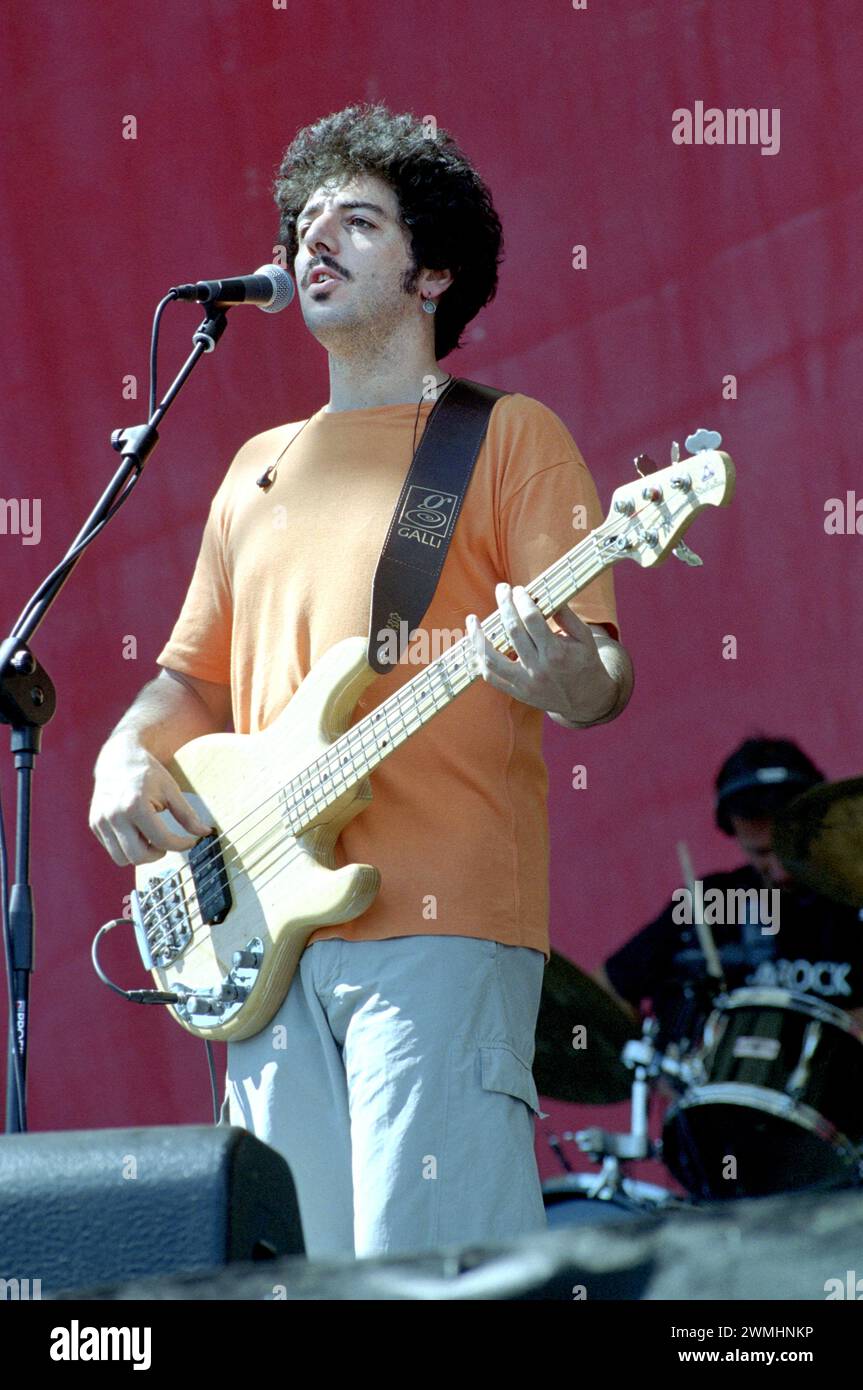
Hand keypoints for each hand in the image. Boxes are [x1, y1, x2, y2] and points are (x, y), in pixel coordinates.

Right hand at [89, 742, 211, 866]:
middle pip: (138, 857)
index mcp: (135, 806)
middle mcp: (114, 816)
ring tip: (149, 836)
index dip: (181, 845)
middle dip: (157, 853)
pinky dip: (127, 847)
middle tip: (165, 841)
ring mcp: (101, 821)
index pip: (162, 841)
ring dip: (140, 854)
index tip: (190, 841)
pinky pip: (113, 850)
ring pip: (123, 859)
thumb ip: (187, 815)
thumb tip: (205, 833)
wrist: (118, 759)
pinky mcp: (95, 824)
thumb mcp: (171, 790)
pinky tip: (136, 831)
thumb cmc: (148, 774)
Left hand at [465, 582, 617, 721]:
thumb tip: (546, 594)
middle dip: (504, 605)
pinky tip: (477, 646)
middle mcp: (538, 668)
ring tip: (472, 620)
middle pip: (512, 631)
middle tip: (501, 589)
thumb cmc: (585, 663)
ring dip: (478, 637)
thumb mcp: (585, 638)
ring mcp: (525, 683)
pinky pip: (492, 677)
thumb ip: (566, 616)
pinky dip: (481, 661)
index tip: (519, 589)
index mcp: (556, 653)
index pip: (532, 619)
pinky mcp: (518, 693)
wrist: (586, 700)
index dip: (522, 600)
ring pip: (492, 658)